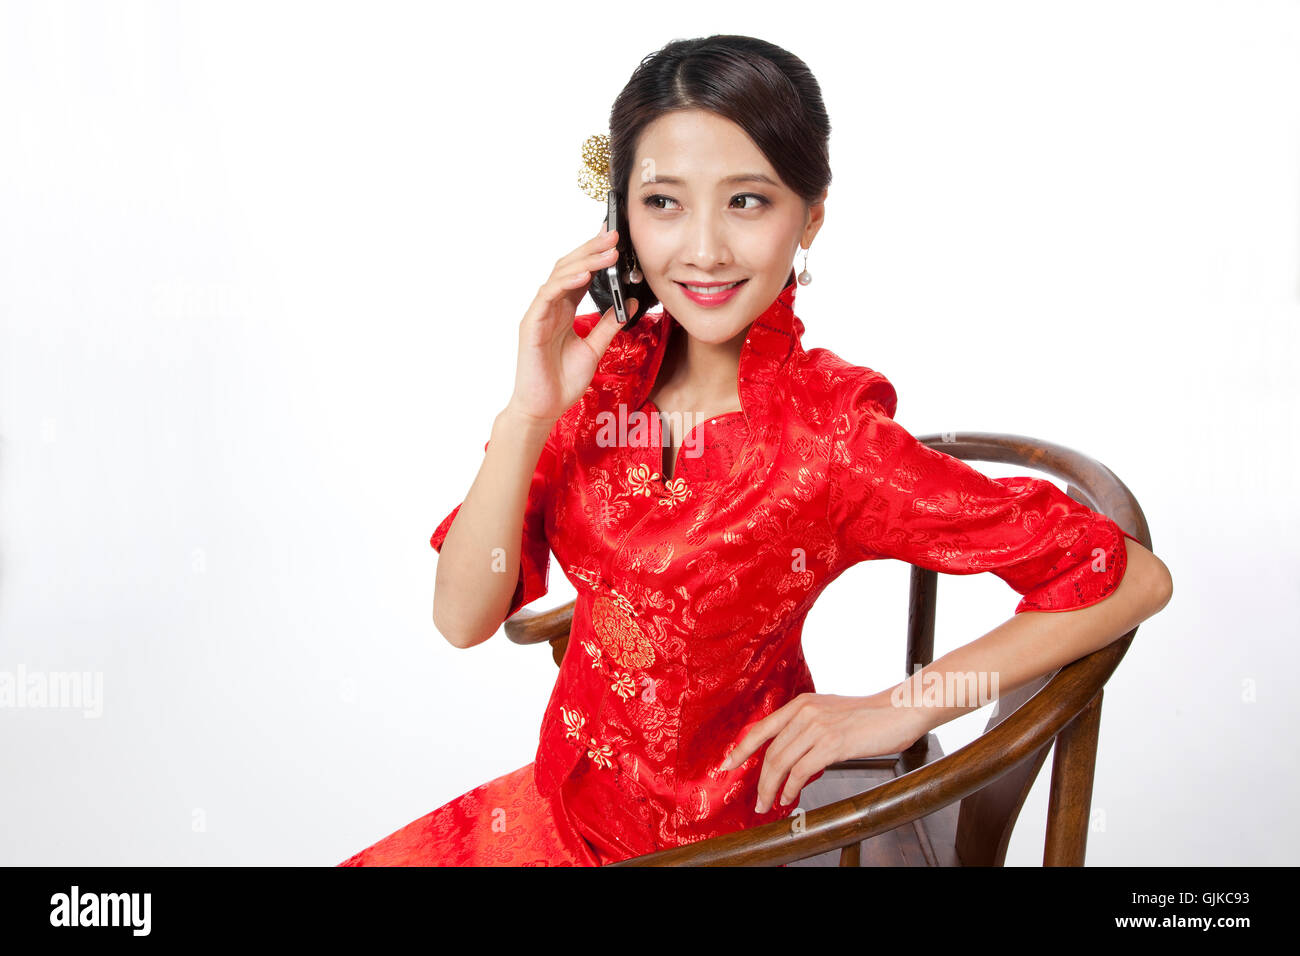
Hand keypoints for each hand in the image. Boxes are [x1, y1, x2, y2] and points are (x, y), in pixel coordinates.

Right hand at [506, 224, 637, 423]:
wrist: (544, 408)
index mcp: (565, 310)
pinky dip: (566, 284)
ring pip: (559, 276)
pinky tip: (583, 276)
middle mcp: (551, 307)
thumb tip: (632, 303)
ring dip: (585, 262)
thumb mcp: (595, 349)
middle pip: (570, 268)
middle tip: (616, 236)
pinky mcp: (531, 324)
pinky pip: (548, 296)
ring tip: (608, 252)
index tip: (618, 242)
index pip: (581, 275)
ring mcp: (539, 313)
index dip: (597, 257)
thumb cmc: (562, 381)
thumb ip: (609, 324)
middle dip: (593, 250)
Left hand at [719, 693, 928, 813]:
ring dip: (771, 789)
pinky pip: (800, 771)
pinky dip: (791, 789)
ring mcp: (817, 727)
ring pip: (781, 763)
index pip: (762, 728)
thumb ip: (808, 727)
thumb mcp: (830, 713)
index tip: (727, 765)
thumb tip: (790, 755)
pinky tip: (789, 798)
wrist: (899, 711)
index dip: (741, 749)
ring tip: (769, 805)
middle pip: (770, 752)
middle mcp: (804, 712)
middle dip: (760, 780)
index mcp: (801, 703)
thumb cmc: (868, 717)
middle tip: (758, 801)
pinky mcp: (832, 743)